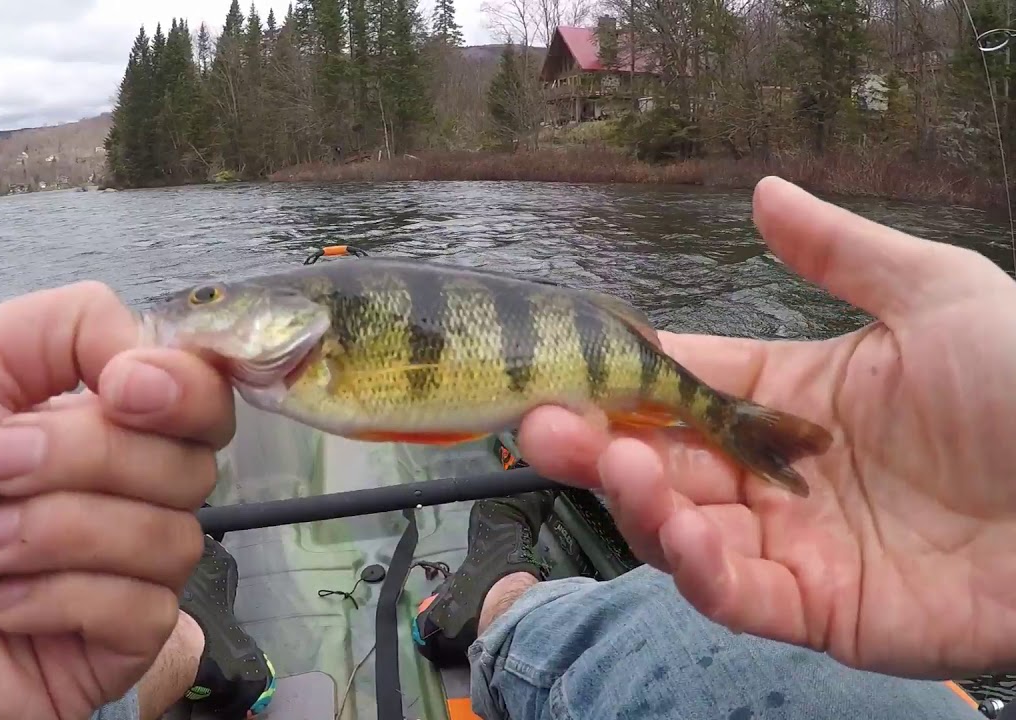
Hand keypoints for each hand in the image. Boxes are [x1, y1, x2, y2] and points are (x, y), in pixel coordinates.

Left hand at [0, 282, 233, 719]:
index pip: (201, 395)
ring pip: (174, 538)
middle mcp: (115, 491)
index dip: (182, 388)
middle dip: (85, 458)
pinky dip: (64, 599)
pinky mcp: (107, 649)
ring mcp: (115, 571)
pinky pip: (147, 613)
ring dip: (62, 532)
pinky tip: (1, 604)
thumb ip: (70, 326)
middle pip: (192, 463)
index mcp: (90, 417)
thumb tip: (157, 354)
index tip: (121, 390)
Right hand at [518, 176, 1015, 679]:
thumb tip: (763, 190)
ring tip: (620, 468)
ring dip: (640, 506)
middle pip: (662, 466)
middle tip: (542, 428)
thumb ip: (842, 252)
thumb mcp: (940, 296)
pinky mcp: (825, 613)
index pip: (683, 387)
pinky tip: (688, 534)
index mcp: (791, 399)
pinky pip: (743, 599)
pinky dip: (704, 572)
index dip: (622, 381)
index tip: (563, 370)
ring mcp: (796, 548)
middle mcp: (776, 476)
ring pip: (685, 535)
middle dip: (597, 449)